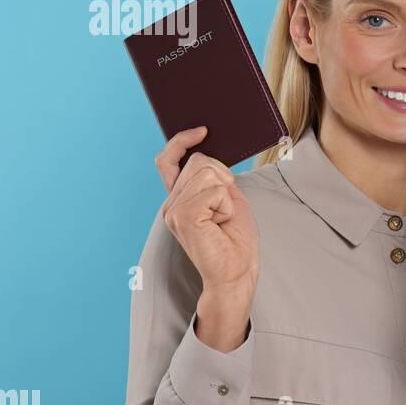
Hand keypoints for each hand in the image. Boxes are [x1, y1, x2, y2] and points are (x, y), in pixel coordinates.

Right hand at [156, 126, 259, 306]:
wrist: (237, 273)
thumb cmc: (235, 240)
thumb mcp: (227, 199)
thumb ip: (213, 178)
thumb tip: (207, 152)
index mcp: (179, 198)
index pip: (168, 160)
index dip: (182, 141)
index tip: (202, 130)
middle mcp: (170, 204)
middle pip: (199, 161)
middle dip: (223, 177)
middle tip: (226, 208)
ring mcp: (173, 210)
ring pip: (207, 172)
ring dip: (226, 194)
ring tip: (222, 219)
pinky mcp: (183, 217)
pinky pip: (213, 190)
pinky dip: (226, 204)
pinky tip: (221, 223)